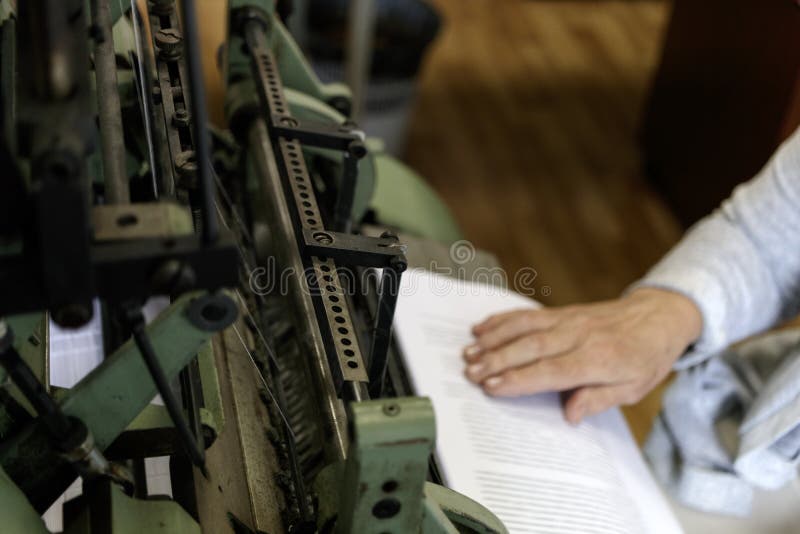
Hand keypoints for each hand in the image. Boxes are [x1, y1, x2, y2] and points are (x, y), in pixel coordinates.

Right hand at [462, 288, 701, 422]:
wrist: (657, 316)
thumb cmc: (645, 356)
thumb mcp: (634, 388)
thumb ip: (599, 399)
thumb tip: (570, 414)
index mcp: (600, 359)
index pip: (553, 371)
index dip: (521, 379)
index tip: (493, 387)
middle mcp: (580, 336)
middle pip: (532, 347)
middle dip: (498, 360)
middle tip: (470, 372)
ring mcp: (568, 320)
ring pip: (525, 327)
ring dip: (494, 338)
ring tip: (469, 351)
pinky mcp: (561, 312)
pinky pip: (528, 314)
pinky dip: (503, 320)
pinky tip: (482, 328)